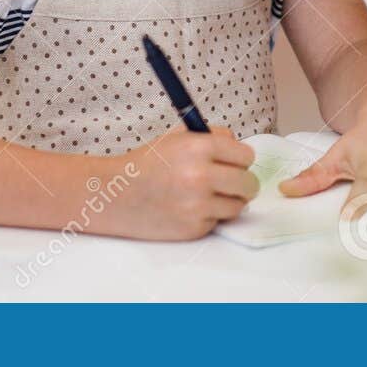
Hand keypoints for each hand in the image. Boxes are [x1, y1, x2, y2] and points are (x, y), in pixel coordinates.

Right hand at [108, 125, 258, 240]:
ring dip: (228, 201)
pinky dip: (209, 216)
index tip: (233, 162)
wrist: (117, 195)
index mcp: (199, 147)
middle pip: (249, 184)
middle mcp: (201, 176)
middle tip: (229, 182)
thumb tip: (240, 148)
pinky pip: (218, 221)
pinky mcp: (194, 228)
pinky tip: (189, 208)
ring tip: (206, 194)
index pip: (246, 156)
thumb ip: (212, 137)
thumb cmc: (148, 163)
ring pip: (238, 206)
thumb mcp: (177, 137)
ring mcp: (198, 205)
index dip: (240, 159)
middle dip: (241, 182)